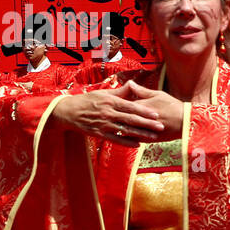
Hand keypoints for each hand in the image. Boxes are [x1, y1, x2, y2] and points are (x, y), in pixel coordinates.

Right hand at [49, 85, 168, 146]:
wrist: (68, 111)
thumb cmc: (87, 100)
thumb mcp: (103, 93)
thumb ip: (120, 92)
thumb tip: (133, 84)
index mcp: (110, 102)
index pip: (131, 106)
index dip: (144, 111)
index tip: (157, 114)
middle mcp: (108, 113)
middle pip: (131, 119)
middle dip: (147, 123)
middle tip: (161, 126)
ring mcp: (103, 124)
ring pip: (125, 130)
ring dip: (141, 134)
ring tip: (154, 136)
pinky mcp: (99, 134)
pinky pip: (115, 140)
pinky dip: (126, 142)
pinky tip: (137, 145)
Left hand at [115, 81, 185, 137]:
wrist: (185, 122)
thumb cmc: (173, 105)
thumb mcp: (158, 94)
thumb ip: (141, 91)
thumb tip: (129, 82)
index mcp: (141, 105)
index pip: (122, 104)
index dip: (114, 104)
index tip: (108, 103)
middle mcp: (140, 118)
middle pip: (121, 117)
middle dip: (114, 116)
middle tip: (105, 115)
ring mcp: (143, 129)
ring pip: (125, 129)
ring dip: (118, 128)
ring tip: (111, 126)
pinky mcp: (148, 139)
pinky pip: (133, 139)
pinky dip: (127, 137)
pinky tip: (122, 136)